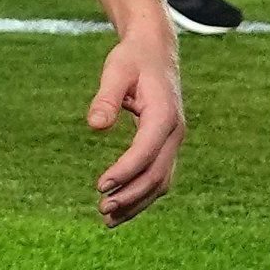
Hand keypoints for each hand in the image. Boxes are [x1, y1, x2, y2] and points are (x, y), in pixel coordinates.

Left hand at [85, 34, 185, 226]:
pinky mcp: (167, 145)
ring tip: (108, 219)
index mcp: (164, 115)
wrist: (154, 51)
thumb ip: (105, 97)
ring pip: (161, 180)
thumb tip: (94, 125)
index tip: (100, 186)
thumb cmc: (132, 59)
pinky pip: (158, 175)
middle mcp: (175, 132)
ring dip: (137, 202)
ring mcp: (174, 140)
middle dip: (131, 195)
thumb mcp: (115, 70)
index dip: (124, 172)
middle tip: (102, 210)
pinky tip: (122, 206)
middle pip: (157, 174)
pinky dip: (142, 194)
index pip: (146, 152)